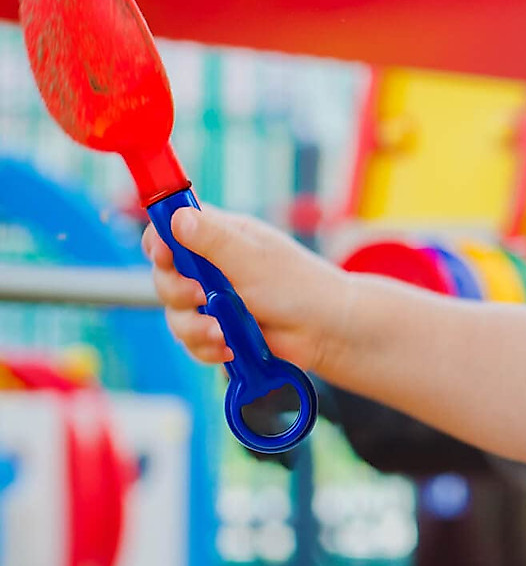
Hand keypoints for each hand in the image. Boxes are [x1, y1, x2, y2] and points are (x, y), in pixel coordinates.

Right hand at [142, 205, 345, 373]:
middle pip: (164, 275)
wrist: (326, 331)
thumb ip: (212, 239)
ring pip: (175, 314)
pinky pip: (193, 341)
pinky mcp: (219, 330)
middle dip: (176, 291)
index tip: (164, 254)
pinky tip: (229, 349)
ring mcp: (214, 300)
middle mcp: (212, 266)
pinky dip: (207, 347)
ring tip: (222, 334)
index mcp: (220, 236)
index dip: (159, 240)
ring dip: (193, 327)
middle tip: (200, 297)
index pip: (171, 228)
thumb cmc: (298, 286)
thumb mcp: (251, 259)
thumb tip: (177, 216)